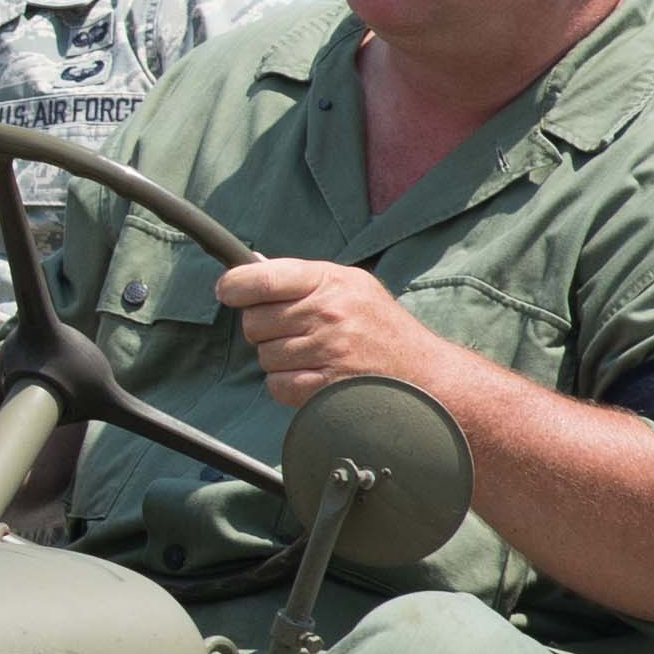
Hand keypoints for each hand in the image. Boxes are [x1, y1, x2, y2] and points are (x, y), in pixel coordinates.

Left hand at [215, 255, 463, 408]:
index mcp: (330, 281)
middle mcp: (328, 313)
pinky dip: (286, 385)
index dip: (234, 286)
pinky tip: (312, 377)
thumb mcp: (351, 286)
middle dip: (263, 329)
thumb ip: (302, 278)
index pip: (261, 278)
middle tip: (291, 332)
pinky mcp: (327, 387)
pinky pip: (276, 385)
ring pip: (264, 355)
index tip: (227, 292)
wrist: (426, 375)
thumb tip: (249, 267)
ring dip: (278, 359)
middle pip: (254, 321)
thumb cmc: (382, 329)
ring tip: (311, 355)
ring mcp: (328, 351)